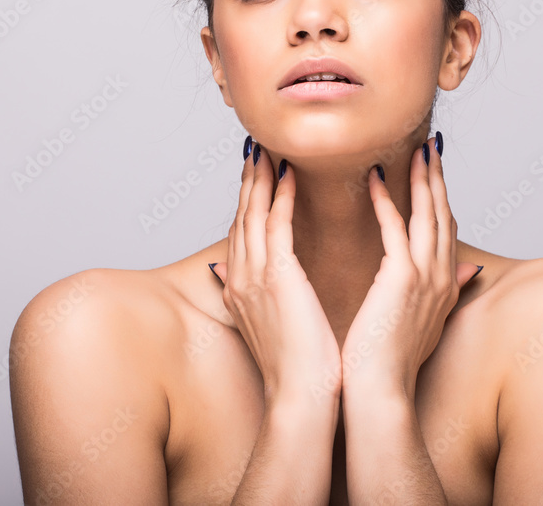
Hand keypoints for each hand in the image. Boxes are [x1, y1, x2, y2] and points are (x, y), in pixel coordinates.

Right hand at [209, 139, 342, 407]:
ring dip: (261, 177)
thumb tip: (246, 274)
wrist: (301, 397)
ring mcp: (254, 276)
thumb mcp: (272, 323)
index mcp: (241, 286)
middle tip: (255, 145)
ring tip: (267, 146)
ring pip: (254, 212)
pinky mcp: (276, 278)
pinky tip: (288, 174)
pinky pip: (276, 225)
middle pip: (242, 214)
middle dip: (249, 178)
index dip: (249, 197)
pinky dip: (280, 197)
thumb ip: (262, 293)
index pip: (243, 230)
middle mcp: (240, 276)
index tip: (256, 169)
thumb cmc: (298, 366)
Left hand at [340, 134, 481, 399]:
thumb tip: (468, 272)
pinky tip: (374, 178)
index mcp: (443, 285)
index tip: (433, 170)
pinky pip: (396, 227)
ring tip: (413, 149)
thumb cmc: (388, 362)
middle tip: (429, 145)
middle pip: (443, 214)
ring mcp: (425, 276)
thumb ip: (440, 291)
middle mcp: (442, 277)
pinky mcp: (403, 278)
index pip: (445, 229)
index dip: (441, 197)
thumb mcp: (423, 322)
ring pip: (427, 213)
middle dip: (437, 178)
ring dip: (420, 178)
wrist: (379, 391)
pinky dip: (386, 200)